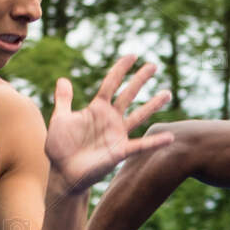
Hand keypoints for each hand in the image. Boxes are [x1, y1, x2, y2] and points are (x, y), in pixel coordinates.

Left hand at [43, 54, 173, 194]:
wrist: (63, 173)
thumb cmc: (61, 148)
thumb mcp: (60, 119)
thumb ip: (64, 100)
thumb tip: (63, 79)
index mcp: (97, 109)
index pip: (111, 84)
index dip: (120, 69)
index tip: (132, 55)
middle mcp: (110, 119)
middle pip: (128, 94)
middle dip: (140, 79)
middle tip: (153, 65)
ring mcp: (117, 134)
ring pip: (139, 115)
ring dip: (153, 104)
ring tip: (167, 93)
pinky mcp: (120, 151)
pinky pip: (141, 145)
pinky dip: (155, 142)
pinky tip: (169, 138)